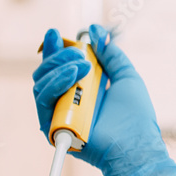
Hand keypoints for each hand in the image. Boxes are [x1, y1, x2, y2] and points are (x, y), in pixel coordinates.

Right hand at [32, 24, 175, 175]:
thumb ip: (110, 53)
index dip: (55, 49)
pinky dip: (55, 84)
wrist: (136, 144)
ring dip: (58, 68)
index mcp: (81, 90)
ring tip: (81, 66)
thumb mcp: (125, 75)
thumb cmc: (135, 117)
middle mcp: (66, 102)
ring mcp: (58, 115)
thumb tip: (94, 30)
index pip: (59, 66)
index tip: (55, 33)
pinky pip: (43, 100)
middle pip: (45, 73)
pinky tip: (72, 75)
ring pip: (40, 84)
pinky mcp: (53, 128)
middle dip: (58, 56)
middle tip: (78, 53)